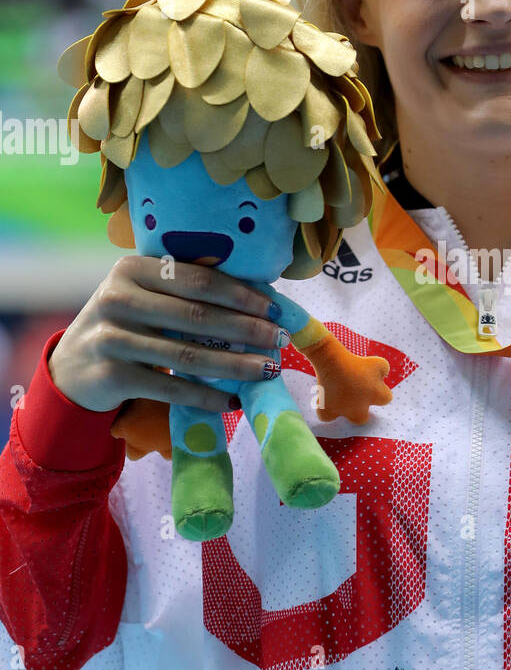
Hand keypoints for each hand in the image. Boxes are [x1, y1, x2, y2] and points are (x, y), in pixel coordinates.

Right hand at [48, 255, 286, 413]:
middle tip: (280, 340)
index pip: (199, 279)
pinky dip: (206, 397)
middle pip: (197, 316)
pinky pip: (171, 388)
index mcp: (132, 269)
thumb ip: (183, 291)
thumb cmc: (124, 326)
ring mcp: (112, 337)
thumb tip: (258, 301)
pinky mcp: (112, 375)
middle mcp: (117, 298)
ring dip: (235, 365)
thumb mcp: (142, 297)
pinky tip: (233, 400)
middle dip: (247, 329)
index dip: (241, 294)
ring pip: (188, 355)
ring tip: (267, 370)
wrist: (71, 369)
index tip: (275, 308)